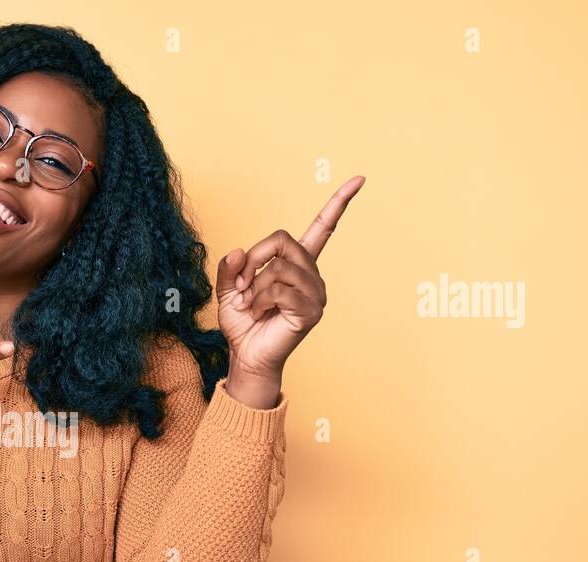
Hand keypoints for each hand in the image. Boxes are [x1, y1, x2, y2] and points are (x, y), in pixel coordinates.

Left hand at [216, 176, 363, 406]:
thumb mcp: (227, 289)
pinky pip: (279, 289)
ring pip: (279, 267)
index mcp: (297, 265)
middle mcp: (312, 275)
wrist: (246, 356)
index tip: (360, 179)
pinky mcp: (311, 311)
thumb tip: (240, 251)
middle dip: (253, 260)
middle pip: (283, 240)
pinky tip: (258, 312)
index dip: (338, 203)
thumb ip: (230, 267)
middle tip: (241, 286)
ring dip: (254, 286)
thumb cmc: (242, 323)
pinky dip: (259, 299)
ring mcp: (315, 293)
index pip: (323, 228)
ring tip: (250, 304)